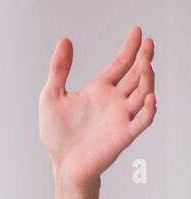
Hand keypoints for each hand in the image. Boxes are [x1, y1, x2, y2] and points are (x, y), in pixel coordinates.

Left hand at [39, 26, 156, 186]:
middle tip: (148, 43)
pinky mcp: (123, 135)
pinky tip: (148, 97)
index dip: (130, 48)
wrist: (62, 165)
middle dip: (143, 58)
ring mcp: (121, 117)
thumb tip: (64, 41)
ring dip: (146, 79)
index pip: (120, 64)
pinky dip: (148, 110)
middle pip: (136, 75)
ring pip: (142, 94)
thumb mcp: (51, 97)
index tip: (137, 32)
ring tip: (145, 64)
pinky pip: (142, 121)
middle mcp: (114, 101)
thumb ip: (59, 69)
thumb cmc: (58, 134)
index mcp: (99, 90)